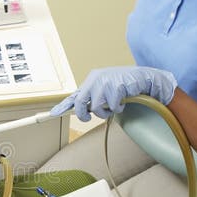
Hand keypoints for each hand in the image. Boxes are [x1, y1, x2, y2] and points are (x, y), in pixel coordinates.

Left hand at [50, 66, 176, 121]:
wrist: (143, 78)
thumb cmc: (123, 86)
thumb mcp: (105, 89)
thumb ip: (93, 97)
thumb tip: (81, 111)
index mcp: (92, 79)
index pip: (75, 95)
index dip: (63, 106)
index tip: (53, 113)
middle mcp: (96, 79)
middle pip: (81, 103)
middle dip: (84, 114)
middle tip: (88, 118)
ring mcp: (106, 82)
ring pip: (97, 108)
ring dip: (106, 111)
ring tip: (114, 106)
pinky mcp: (116, 86)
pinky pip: (112, 107)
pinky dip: (118, 108)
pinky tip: (123, 101)